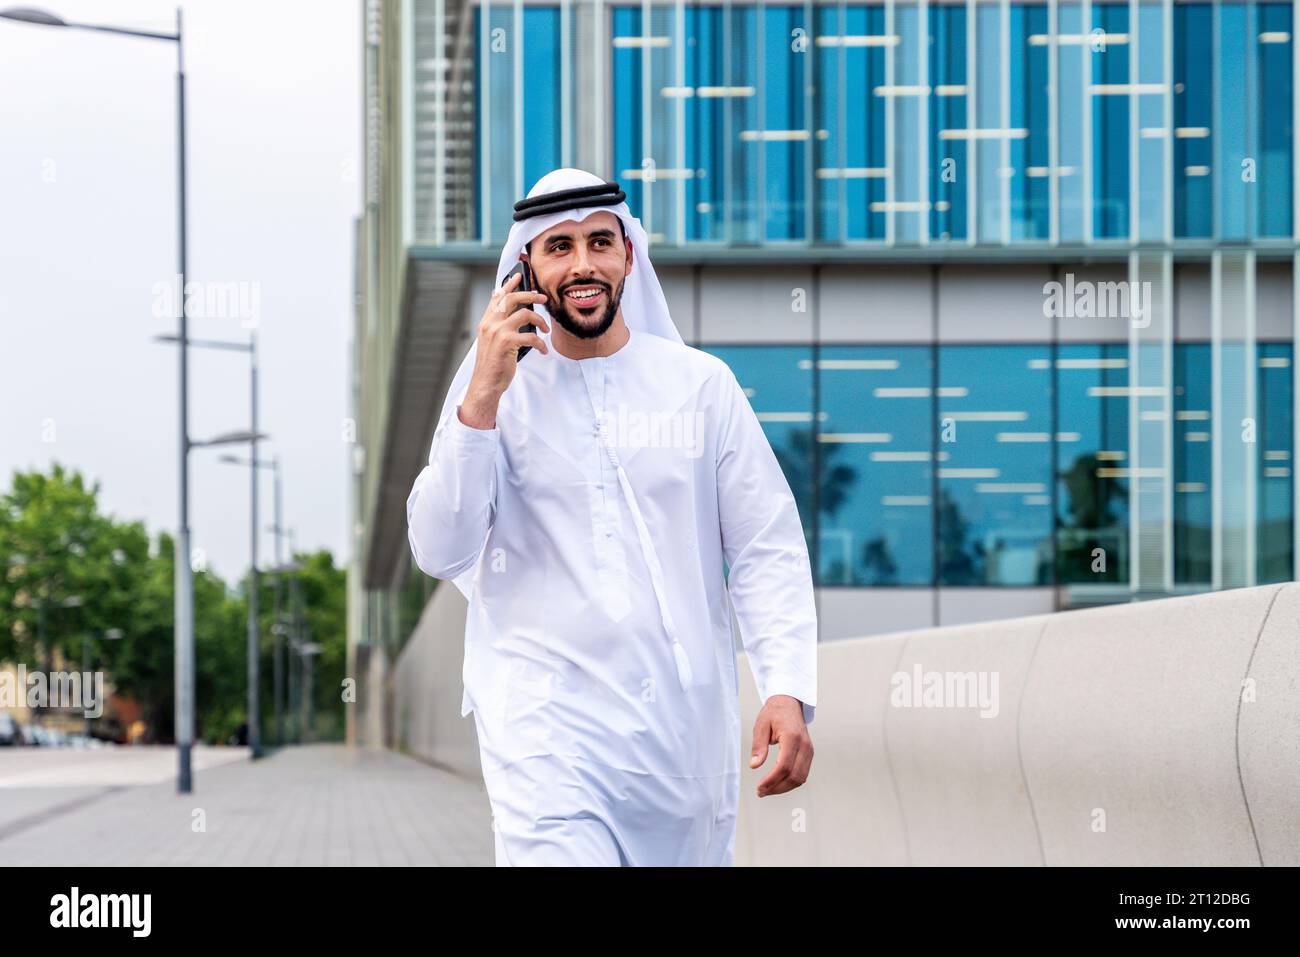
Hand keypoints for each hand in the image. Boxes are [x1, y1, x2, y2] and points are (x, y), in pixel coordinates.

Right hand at [460, 269, 549, 427]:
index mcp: (486, 322)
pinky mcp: (507, 343)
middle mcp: (490, 324)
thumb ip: (498, 326)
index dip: (509, 285)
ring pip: (525, 314)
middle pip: (512, 299)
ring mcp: (498, 332)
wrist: (486, 383)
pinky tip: (543, 350)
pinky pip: (531, 337)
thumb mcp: (492, 341)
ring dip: (540, 321)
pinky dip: (541, 343)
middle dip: (530, 295)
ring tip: (546, 329)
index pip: (497, 297)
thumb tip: (509, 314)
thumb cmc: (492, 364)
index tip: (519, 276)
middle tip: (543, 298)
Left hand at [749, 694, 812, 796]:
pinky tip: (777, 783)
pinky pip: (802, 773)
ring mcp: (809, 750)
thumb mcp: (761, 725)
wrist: (789, 703)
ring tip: (767, 790)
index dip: (771, 780)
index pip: (784, 766)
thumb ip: (758, 746)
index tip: (759, 787)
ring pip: (800, 778)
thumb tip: (754, 765)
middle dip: (777, 788)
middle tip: (761, 792)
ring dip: (784, 787)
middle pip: (794, 776)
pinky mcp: (809, 754)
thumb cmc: (774, 712)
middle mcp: (804, 745)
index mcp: (792, 737)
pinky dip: (790, 782)